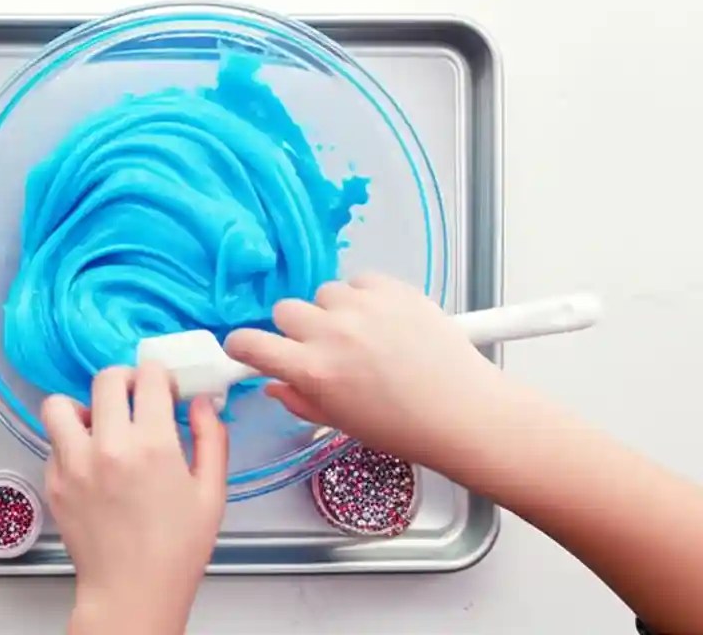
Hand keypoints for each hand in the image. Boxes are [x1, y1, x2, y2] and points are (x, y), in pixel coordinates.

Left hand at [42, 364, 227, 634]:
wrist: (132, 592)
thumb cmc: (175, 550)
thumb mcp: (211, 493)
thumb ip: (211, 438)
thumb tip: (202, 402)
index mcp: (153, 445)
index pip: (150, 377)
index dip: (160, 375)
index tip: (165, 387)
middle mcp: (109, 447)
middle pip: (106, 379)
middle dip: (125, 380)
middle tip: (135, 397)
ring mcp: (74, 464)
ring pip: (60, 404)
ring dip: (83, 406)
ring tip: (100, 423)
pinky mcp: (54, 482)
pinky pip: (53, 442)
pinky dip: (70, 441)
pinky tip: (92, 460)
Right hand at [223, 272, 509, 468]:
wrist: (463, 413)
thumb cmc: (404, 426)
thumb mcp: (340, 423)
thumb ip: (299, 400)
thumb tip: (275, 383)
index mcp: (312, 371)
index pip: (250, 344)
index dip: (244, 347)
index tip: (248, 348)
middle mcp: (331, 334)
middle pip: (284, 311)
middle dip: (296, 329)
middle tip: (321, 346)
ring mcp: (362, 307)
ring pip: (323, 293)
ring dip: (333, 311)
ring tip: (362, 334)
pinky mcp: (392, 289)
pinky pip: (359, 280)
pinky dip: (364, 296)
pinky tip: (382, 320)